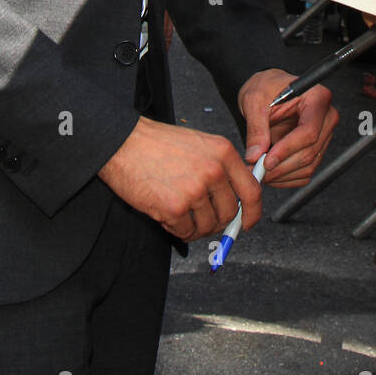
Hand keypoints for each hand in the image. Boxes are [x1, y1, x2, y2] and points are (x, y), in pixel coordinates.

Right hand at [98, 117, 262, 241]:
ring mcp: (195, 190)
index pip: (252, 190)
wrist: (123, 143)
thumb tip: (236, 199)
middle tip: (202, 219)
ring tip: (178, 211)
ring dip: (195, 226)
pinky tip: (165, 212)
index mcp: (223, 152)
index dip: (252, 213)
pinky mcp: (175, 208)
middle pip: (230, 213)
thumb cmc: (156, 143)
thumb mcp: (199, 144)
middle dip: (218, 222)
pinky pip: (185, 232)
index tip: (247, 223)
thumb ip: (220, 168)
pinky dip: (176, 228)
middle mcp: (214, 171)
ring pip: (208, 226)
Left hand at [237, 70, 337, 187]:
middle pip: (310, 152)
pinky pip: (306, 172)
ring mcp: (323, 135)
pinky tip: (271, 174)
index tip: (267, 161)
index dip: (287, 149)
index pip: (309, 131)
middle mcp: (326, 117)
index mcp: (316, 97)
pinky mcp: (317, 149)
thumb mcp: (254, 100)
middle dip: (281, 166)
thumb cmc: (266, 87)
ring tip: (260, 172)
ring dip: (282, 175)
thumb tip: (255, 155)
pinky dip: (287, 178)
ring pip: (308, 166)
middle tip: (257, 171)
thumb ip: (256, 128)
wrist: (268, 90)